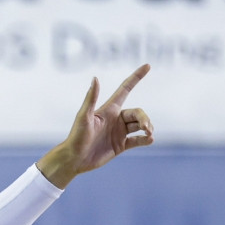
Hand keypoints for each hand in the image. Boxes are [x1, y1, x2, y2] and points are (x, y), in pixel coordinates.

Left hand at [37, 64, 153, 187]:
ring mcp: (119, 132)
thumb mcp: (84, 117)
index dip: (136, 77)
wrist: (74, 159)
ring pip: (140, 125)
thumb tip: (95, 78)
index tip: (147, 65)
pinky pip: (137, 140)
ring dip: (148, 127)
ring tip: (149, 133)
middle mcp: (116, 119)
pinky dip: (145, 139)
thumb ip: (91, 98)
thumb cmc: (76, 137)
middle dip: (144, 118)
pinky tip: (150, 140)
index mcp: (108, 110)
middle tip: (146, 127)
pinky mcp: (120, 145)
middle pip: (137, 112)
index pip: (125, 89)